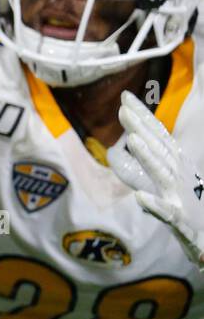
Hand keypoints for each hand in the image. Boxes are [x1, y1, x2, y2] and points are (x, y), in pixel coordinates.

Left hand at [110, 91, 203, 269]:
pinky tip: (141, 197)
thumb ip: (156, 165)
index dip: (143, 116)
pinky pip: (168, 214)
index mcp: (178, 166)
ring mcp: (181, 197)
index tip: (125, 96)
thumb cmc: (195, 211)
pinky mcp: (182, 222)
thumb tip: (136, 143)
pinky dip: (155, 205)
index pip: (158, 136)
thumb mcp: (174, 183)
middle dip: (141, 127)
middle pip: (158, 148)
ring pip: (162, 174)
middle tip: (123, 107)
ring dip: (148, 157)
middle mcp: (180, 176)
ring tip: (132, 140)